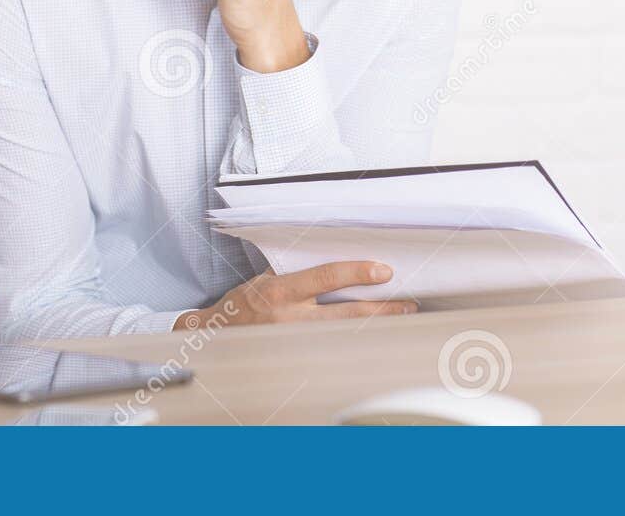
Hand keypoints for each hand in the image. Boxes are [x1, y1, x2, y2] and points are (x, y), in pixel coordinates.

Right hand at [173, 262, 418, 328]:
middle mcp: (290, 319)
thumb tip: (338, 265)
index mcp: (279, 292)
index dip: (356, 273)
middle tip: (409, 305)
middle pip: (346, 315)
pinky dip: (356, 343)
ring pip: (345, 336)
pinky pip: (334, 350)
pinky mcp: (298, 358)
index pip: (324, 278)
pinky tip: (374, 338)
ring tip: (400, 319)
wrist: (216, 337)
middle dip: (381, 310)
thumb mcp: (265, 279)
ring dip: (375, 328)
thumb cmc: (243, 303)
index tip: (384, 271)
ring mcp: (295, 342)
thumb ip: (298, 274)